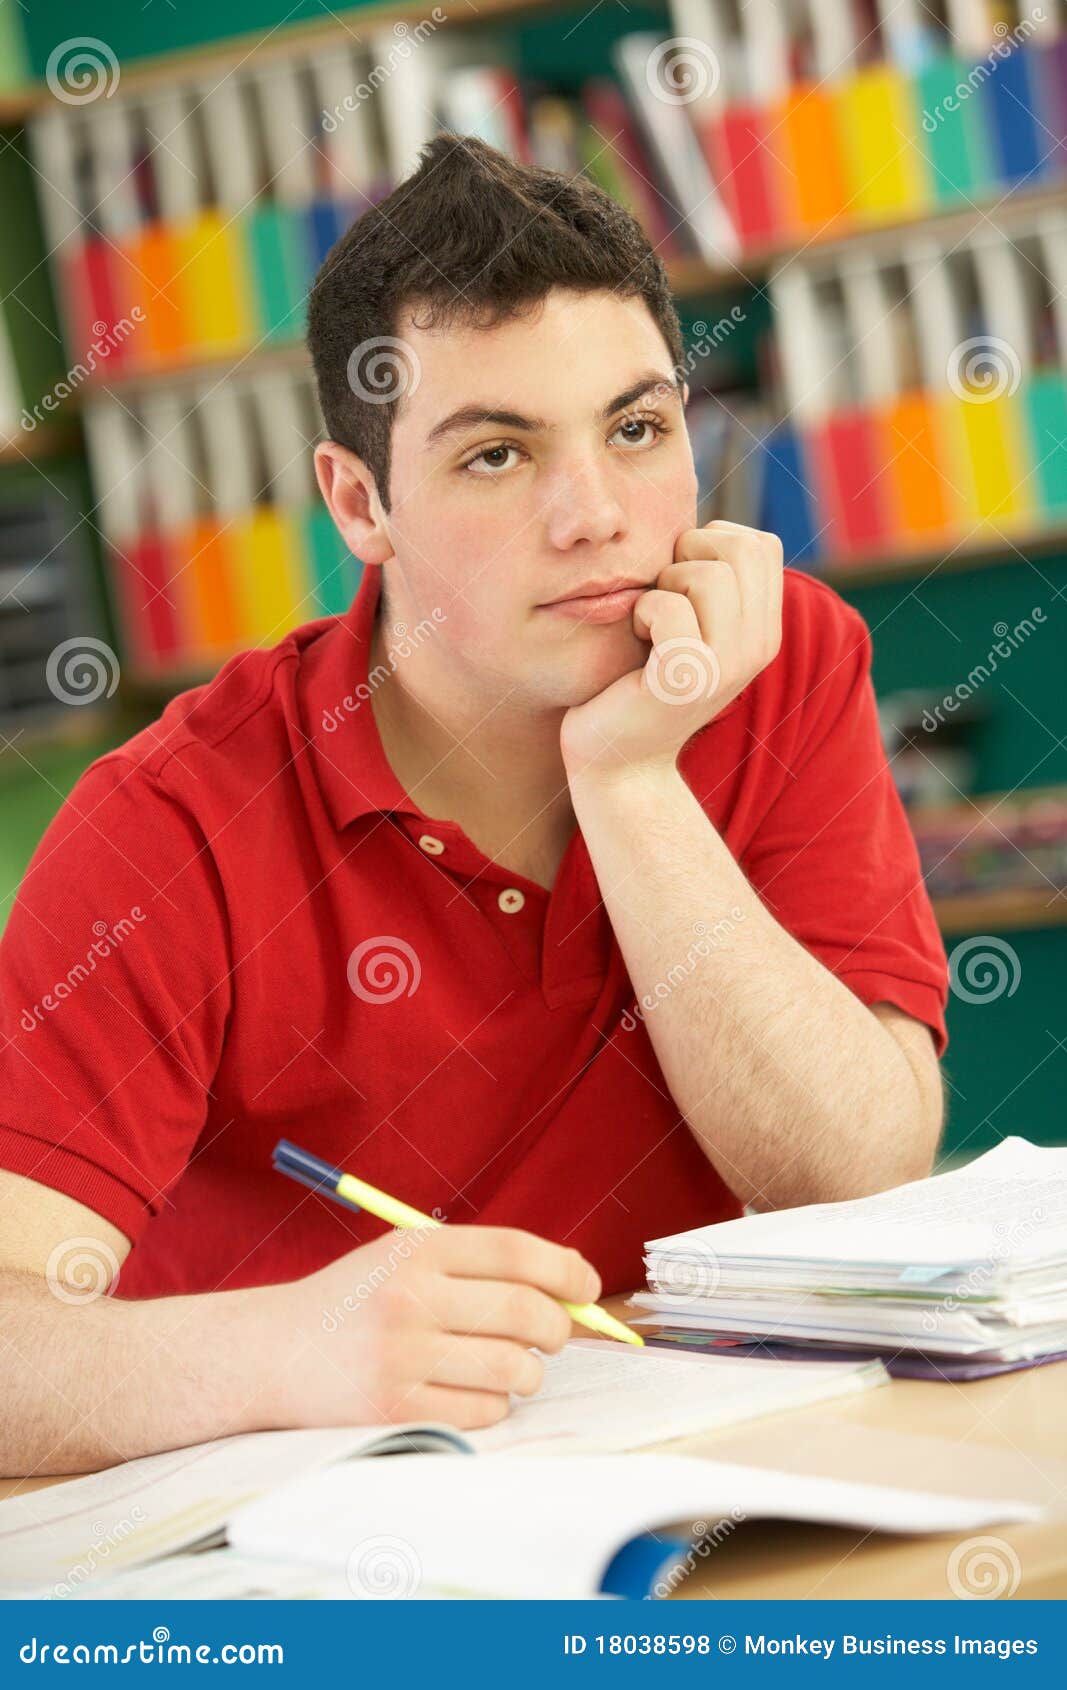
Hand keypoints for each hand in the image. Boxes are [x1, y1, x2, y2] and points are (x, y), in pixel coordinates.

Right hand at [264, 1226, 600, 1431]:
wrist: (273, 1352)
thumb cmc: (358, 1301)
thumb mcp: (405, 1257)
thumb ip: (478, 1264)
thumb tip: (571, 1285)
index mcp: (417, 1249)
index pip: (517, 1252)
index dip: (567, 1269)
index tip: (586, 1286)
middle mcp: (410, 1297)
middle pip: (525, 1311)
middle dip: (558, 1327)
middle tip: (554, 1335)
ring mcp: (402, 1357)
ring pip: (514, 1368)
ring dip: (528, 1371)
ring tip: (513, 1366)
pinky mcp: (395, 1410)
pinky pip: (485, 1412)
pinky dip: (495, 1404)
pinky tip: (473, 1391)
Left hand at [560, 520, 783, 780]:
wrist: (617, 756)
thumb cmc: (639, 677)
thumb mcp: (689, 622)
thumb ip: (709, 578)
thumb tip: (702, 524)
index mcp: (765, 629)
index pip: (760, 543)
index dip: (711, 544)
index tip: (681, 583)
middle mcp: (759, 647)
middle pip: (738, 548)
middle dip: (687, 558)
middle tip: (663, 598)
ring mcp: (727, 667)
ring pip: (704, 575)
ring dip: (660, 588)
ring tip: (649, 625)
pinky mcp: (686, 682)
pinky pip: (666, 607)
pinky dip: (641, 612)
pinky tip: (637, 643)